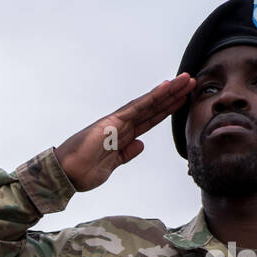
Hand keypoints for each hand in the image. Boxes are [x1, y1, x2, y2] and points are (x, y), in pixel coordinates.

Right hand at [54, 73, 194, 191]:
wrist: (65, 175)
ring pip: (148, 104)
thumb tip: (140, 145)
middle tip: (191, 83)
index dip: (166, 110)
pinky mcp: (113, 122)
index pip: (149, 120)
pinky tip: (167, 88)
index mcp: (122, 137)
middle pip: (152, 108)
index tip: (181, 100)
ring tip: (185, 80)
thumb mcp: (111, 166)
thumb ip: (125, 154)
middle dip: (172, 96)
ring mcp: (117, 122)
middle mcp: (121, 126)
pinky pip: (137, 107)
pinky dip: (153, 97)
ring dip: (168, 92)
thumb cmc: (82, 172)